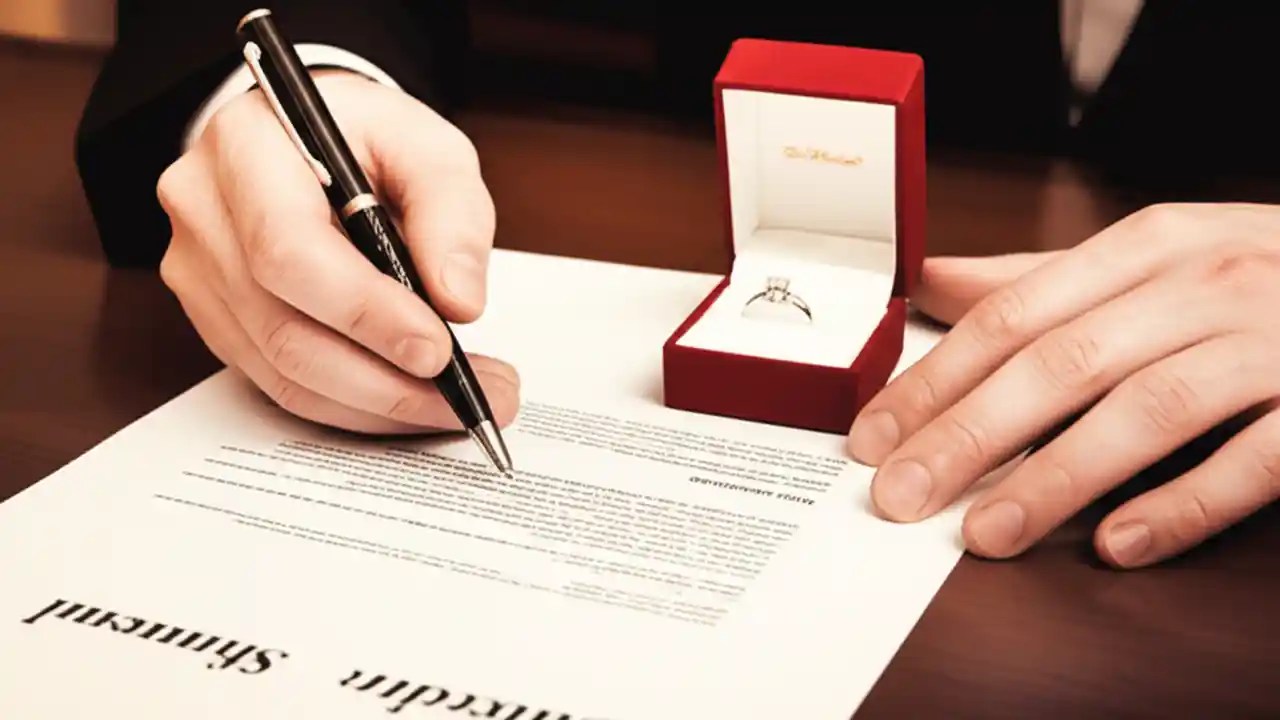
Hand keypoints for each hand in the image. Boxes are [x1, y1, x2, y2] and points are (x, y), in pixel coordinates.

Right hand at [157, 71, 518, 433]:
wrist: (308, 138)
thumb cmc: (366, 135)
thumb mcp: (426, 145)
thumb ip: (451, 213)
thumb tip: (460, 302)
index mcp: (246, 149)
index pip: (289, 250)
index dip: (364, 312)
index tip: (437, 350)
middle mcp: (205, 214)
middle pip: (285, 328)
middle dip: (388, 379)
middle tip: (471, 399)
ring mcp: (200, 274)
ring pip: (285, 372)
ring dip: (381, 405)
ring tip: (458, 405)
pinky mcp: (217, 320)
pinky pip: (282, 384)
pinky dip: (356, 406)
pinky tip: (412, 402)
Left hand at [848, 203, 1279, 567]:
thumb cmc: (1259, 273)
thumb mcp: (1154, 256)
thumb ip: (1043, 276)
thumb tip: (933, 279)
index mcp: (1148, 247)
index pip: (1012, 316)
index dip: (935, 379)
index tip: (873, 434)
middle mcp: (1204, 285)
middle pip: (1061, 364)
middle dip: (967, 435)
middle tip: (900, 494)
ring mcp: (1270, 342)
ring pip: (1146, 411)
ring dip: (1056, 478)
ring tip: (985, 533)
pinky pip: (1255, 459)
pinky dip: (1185, 504)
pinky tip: (1121, 544)